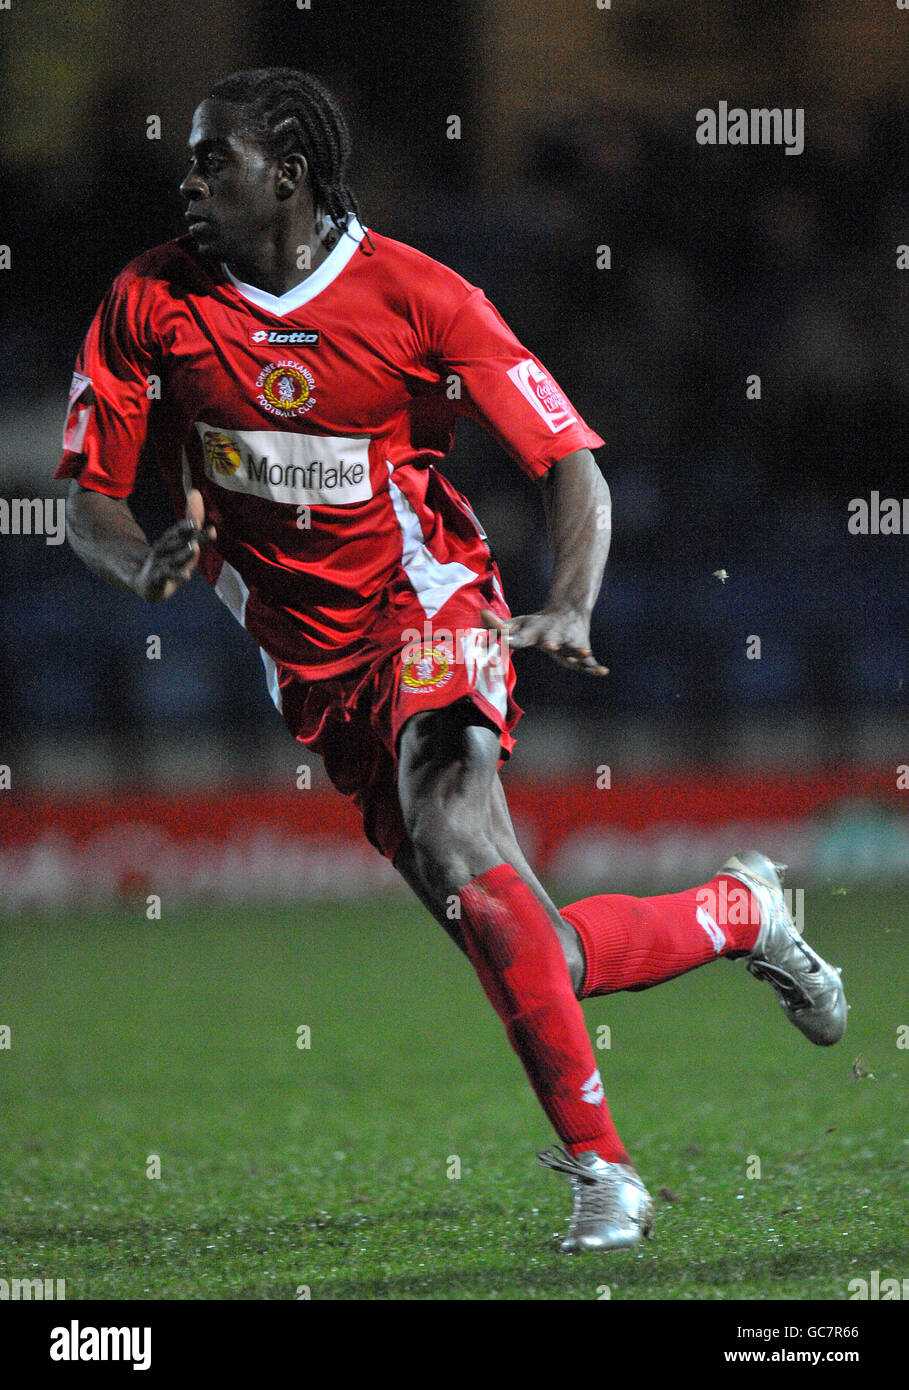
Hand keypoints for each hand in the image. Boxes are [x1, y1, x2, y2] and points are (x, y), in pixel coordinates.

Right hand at [134, 489, 215, 601]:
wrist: (148, 585)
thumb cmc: (171, 561)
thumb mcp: (182, 543)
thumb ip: (192, 522)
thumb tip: (196, 491)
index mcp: (170, 540)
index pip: (179, 529)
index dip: (187, 523)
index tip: (198, 519)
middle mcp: (164, 550)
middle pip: (176, 541)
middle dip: (187, 533)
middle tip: (197, 525)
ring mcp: (160, 564)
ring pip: (173, 558)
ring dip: (184, 553)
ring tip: (195, 547)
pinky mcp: (158, 579)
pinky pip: (167, 577)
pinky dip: (176, 575)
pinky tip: (187, 575)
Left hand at [481, 607, 607, 675]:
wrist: (569, 611)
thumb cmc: (536, 623)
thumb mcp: (517, 623)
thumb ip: (497, 626)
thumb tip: (479, 616)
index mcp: (533, 632)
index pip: (519, 637)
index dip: (511, 638)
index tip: (504, 639)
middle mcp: (552, 636)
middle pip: (552, 640)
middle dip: (553, 642)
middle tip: (552, 645)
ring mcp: (568, 643)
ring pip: (573, 649)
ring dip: (578, 652)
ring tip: (584, 653)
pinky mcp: (580, 649)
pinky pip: (589, 661)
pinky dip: (596, 667)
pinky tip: (604, 672)